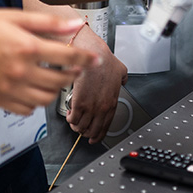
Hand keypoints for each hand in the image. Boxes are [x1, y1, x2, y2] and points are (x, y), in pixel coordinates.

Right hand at [0, 9, 99, 116]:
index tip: (94, 61)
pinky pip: (25, 109)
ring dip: (54, 91)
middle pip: (59, 82)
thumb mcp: (14, 17)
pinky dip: (34, 102)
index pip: (67, 57)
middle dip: (71, 76)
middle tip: (73, 69)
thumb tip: (74, 26)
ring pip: (44, 99)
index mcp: (26, 47)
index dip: (85, 60)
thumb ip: (47, 23)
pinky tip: (32, 88)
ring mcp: (8, 88)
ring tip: (53, 79)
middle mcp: (20, 70)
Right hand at [64, 28, 127, 143]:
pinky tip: (69, 113)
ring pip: (81, 127)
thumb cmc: (104, 60)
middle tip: (80, 128)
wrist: (93, 55)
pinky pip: (72, 120)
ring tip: (73, 119)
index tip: (94, 138)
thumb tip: (122, 79)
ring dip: (76, 125)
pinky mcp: (79, 103)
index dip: (98, 135)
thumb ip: (122, 78)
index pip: (106, 127)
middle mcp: (102, 108)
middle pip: (92, 130)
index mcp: (112, 103)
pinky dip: (69, 119)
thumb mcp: (120, 71)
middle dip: (85, 132)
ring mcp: (90, 107)